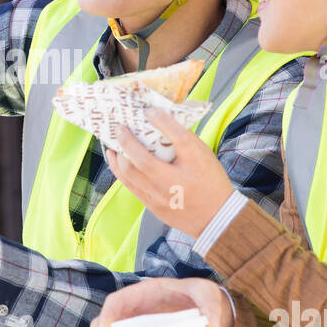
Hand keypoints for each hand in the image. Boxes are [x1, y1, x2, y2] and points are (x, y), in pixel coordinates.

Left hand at [104, 108, 235, 240]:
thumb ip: (182, 137)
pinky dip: (121, 171)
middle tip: (119, 127)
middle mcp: (173, 185)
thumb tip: (158, 118)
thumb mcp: (203, 155)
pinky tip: (118, 162)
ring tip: (111, 145)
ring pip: (128, 176)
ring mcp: (159, 198)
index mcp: (191, 169)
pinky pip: (130, 186)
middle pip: (141, 161)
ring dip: (116, 158)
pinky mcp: (152, 206)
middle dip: (125, 142)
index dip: (162, 122)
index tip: (149, 110)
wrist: (216, 216)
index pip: (178, 138)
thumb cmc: (210, 181)